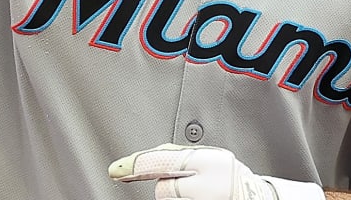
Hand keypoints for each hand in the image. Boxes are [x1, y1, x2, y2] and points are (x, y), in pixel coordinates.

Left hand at [109, 144, 323, 199]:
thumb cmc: (234, 180)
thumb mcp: (212, 157)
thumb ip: (179, 154)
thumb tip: (146, 157)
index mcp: (209, 162)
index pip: (163, 163)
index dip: (136, 166)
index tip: (116, 171)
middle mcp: (206, 185)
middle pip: (163, 190)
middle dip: (171, 187)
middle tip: (195, 187)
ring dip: (178, 199)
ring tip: (203, 196)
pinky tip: (199, 199)